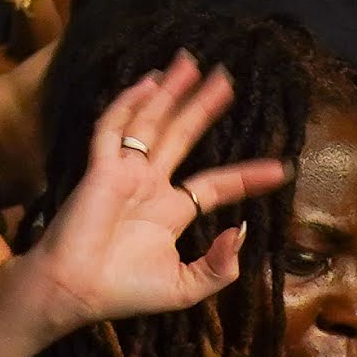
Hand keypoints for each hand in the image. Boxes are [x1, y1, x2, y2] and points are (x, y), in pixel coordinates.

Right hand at [19, 56, 287, 330]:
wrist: (75, 293)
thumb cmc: (124, 292)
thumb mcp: (185, 287)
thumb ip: (218, 266)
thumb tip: (241, 231)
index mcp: (170, 211)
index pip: (216, 184)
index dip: (247, 175)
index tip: (281, 168)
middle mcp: (149, 185)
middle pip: (182, 135)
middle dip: (202, 106)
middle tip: (226, 78)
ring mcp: (125, 173)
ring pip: (151, 123)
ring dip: (170, 93)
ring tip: (190, 63)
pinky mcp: (101, 170)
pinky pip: (114, 130)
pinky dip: (129, 105)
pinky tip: (148, 84)